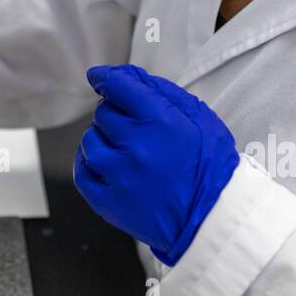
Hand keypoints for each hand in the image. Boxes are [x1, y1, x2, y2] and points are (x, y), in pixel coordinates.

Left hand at [75, 64, 239, 265]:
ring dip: (103, 138)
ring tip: (125, 149)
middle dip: (115, 113)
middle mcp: (137, 147)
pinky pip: (82, 171)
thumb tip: (127, 76)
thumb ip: (162, 91)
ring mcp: (120, 176)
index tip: (100, 77)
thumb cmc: (210, 168)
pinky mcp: (108, 202)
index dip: (106, 77)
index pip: (118, 85)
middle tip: (133, 127)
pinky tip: (106, 163)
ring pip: (90, 140)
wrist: (212, 219)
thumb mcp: (200, 118)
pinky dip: (89, 162)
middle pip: (103, 112)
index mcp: (161, 122)